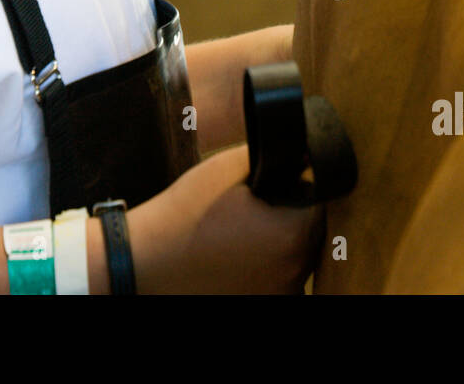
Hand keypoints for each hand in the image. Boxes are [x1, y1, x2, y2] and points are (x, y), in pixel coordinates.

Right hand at [127, 144, 325, 293]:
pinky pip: (278, 283)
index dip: (297, 188)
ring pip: (296, 261)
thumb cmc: (184, 214)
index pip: (319, 201)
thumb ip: (274, 157)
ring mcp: (280, 295)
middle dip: (289, 219)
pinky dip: (265, 272)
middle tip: (250, 212)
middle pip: (310, 235)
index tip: (271, 190)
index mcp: (293, 233)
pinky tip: (236, 261)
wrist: (144, 261)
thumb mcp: (227, 167)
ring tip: (240, 237)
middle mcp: (295, 272)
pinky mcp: (263, 306)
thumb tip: (305, 156)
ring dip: (279, 248)